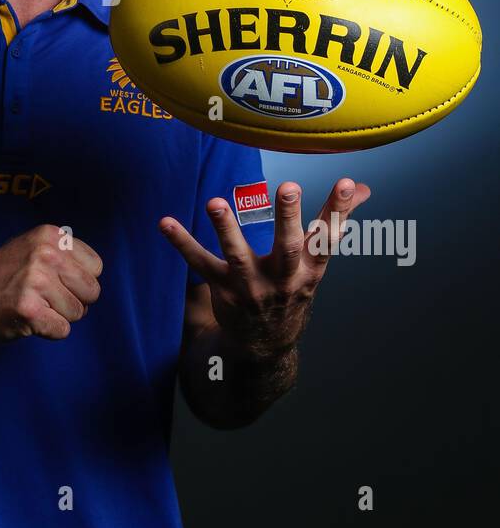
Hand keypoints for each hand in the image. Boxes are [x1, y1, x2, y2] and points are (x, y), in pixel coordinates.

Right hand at [0, 224, 102, 341]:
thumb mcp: (31, 247)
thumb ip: (62, 255)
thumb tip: (93, 276)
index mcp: (51, 236)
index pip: (96, 266)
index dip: (80, 280)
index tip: (60, 283)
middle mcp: (46, 255)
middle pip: (92, 291)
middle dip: (75, 301)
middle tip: (48, 300)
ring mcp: (37, 283)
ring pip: (78, 313)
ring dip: (59, 317)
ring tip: (34, 307)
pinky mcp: (29, 311)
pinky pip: (62, 330)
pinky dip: (48, 331)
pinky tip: (28, 319)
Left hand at [160, 178, 370, 359]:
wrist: (267, 344)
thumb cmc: (293, 290)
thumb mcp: (317, 262)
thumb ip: (334, 220)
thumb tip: (362, 188)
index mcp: (310, 269)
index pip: (328, 237)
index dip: (338, 211)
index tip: (347, 183)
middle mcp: (284, 279)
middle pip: (289, 247)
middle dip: (289, 217)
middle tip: (288, 186)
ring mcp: (251, 286)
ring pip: (239, 257)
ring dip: (227, 230)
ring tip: (215, 203)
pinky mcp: (223, 290)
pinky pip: (200, 264)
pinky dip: (182, 243)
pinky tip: (165, 222)